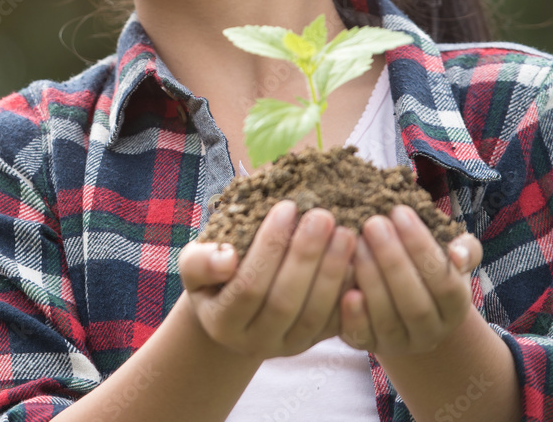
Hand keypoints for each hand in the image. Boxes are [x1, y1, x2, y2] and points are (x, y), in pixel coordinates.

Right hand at [178, 199, 357, 359]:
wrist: (235, 306)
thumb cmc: (214, 274)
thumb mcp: (194, 263)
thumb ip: (202, 261)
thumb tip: (227, 258)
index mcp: (223, 322)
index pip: (248, 286)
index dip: (269, 247)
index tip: (286, 207)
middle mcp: (255, 342)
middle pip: (284, 302)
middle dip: (306, 256)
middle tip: (323, 215)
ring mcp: (289, 346)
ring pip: (315, 315)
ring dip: (332, 272)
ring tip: (344, 232)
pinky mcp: (315, 342)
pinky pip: (337, 322)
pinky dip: (350, 292)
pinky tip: (358, 259)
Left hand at [339, 204, 481, 356]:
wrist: (400, 304)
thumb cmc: (424, 267)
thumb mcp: (448, 255)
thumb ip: (464, 249)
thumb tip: (457, 253)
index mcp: (454, 308)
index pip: (445, 283)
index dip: (422, 247)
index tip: (400, 211)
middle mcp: (430, 332)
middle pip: (415, 304)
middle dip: (393, 260)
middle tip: (373, 223)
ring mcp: (399, 343)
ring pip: (387, 319)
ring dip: (370, 278)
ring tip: (356, 241)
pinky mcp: (369, 346)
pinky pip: (362, 338)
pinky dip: (354, 316)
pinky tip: (346, 289)